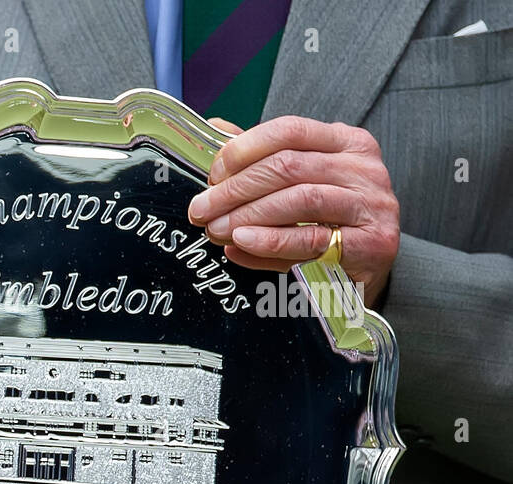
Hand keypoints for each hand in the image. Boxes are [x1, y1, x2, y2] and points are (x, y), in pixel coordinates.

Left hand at [187, 115, 400, 307]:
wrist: (368, 267)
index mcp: (347, 143)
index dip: (244, 150)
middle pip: (288, 166)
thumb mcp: (300, 183)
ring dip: (247, 215)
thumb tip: (216, 127)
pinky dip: (268, 242)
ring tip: (216, 229)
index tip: (213, 175)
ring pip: (299, 200)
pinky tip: (241, 244)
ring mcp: (371, 205)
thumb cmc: (327, 220)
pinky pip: (310, 239)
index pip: (289, 130)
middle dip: (235, 189)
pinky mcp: (370, 244)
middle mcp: (363, 169)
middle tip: (201, 210)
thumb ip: (262, 159)